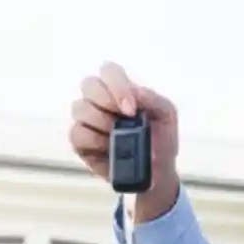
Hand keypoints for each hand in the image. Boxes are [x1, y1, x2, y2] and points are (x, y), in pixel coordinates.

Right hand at [68, 61, 181, 221]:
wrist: (157, 173)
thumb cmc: (161, 140)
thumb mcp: (167, 116)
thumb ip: (153, 99)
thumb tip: (134, 92)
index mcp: (122, 90)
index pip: (109, 71)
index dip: (116, 85)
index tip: (131, 109)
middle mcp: (101, 101)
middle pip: (89, 84)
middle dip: (107, 102)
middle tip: (125, 121)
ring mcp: (88, 120)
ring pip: (80, 108)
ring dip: (102, 122)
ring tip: (118, 137)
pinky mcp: (81, 141)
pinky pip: (76, 133)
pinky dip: (93, 140)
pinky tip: (108, 148)